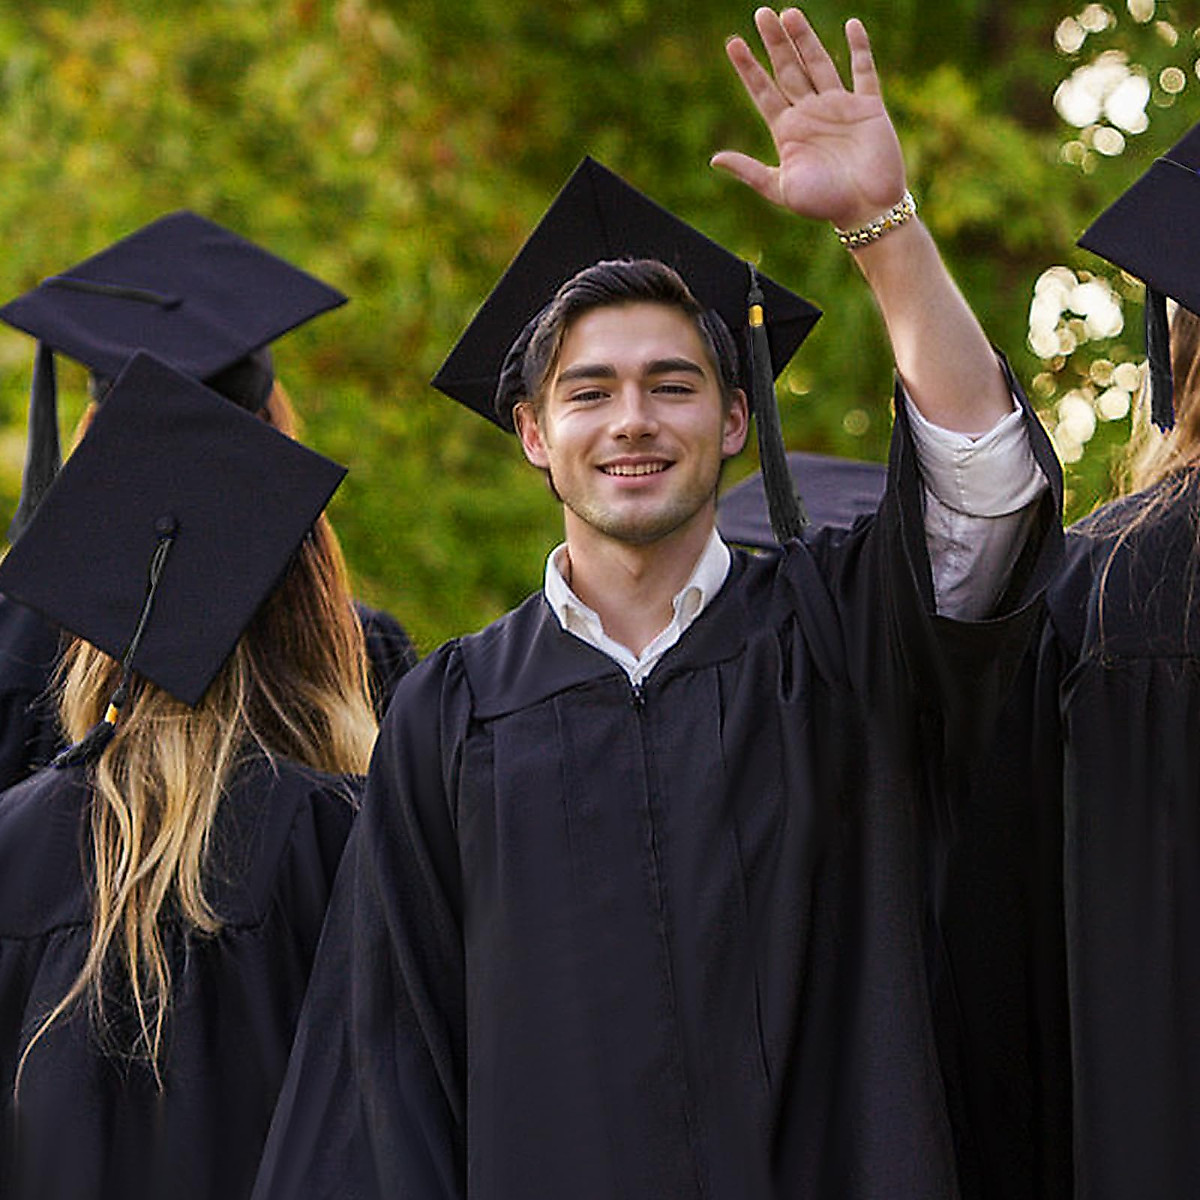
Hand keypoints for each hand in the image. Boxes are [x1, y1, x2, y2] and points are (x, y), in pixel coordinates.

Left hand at [712, 8, 906, 230]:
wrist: (866, 211)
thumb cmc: (823, 204)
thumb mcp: (780, 188)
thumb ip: (750, 171)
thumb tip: (714, 159)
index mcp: (788, 131)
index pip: (763, 92)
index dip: (748, 68)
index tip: (733, 44)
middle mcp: (810, 114)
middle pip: (788, 70)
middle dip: (774, 44)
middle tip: (761, 14)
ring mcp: (839, 107)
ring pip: (818, 63)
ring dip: (805, 39)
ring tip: (789, 13)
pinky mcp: (868, 107)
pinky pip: (863, 71)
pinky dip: (860, 48)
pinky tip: (852, 25)